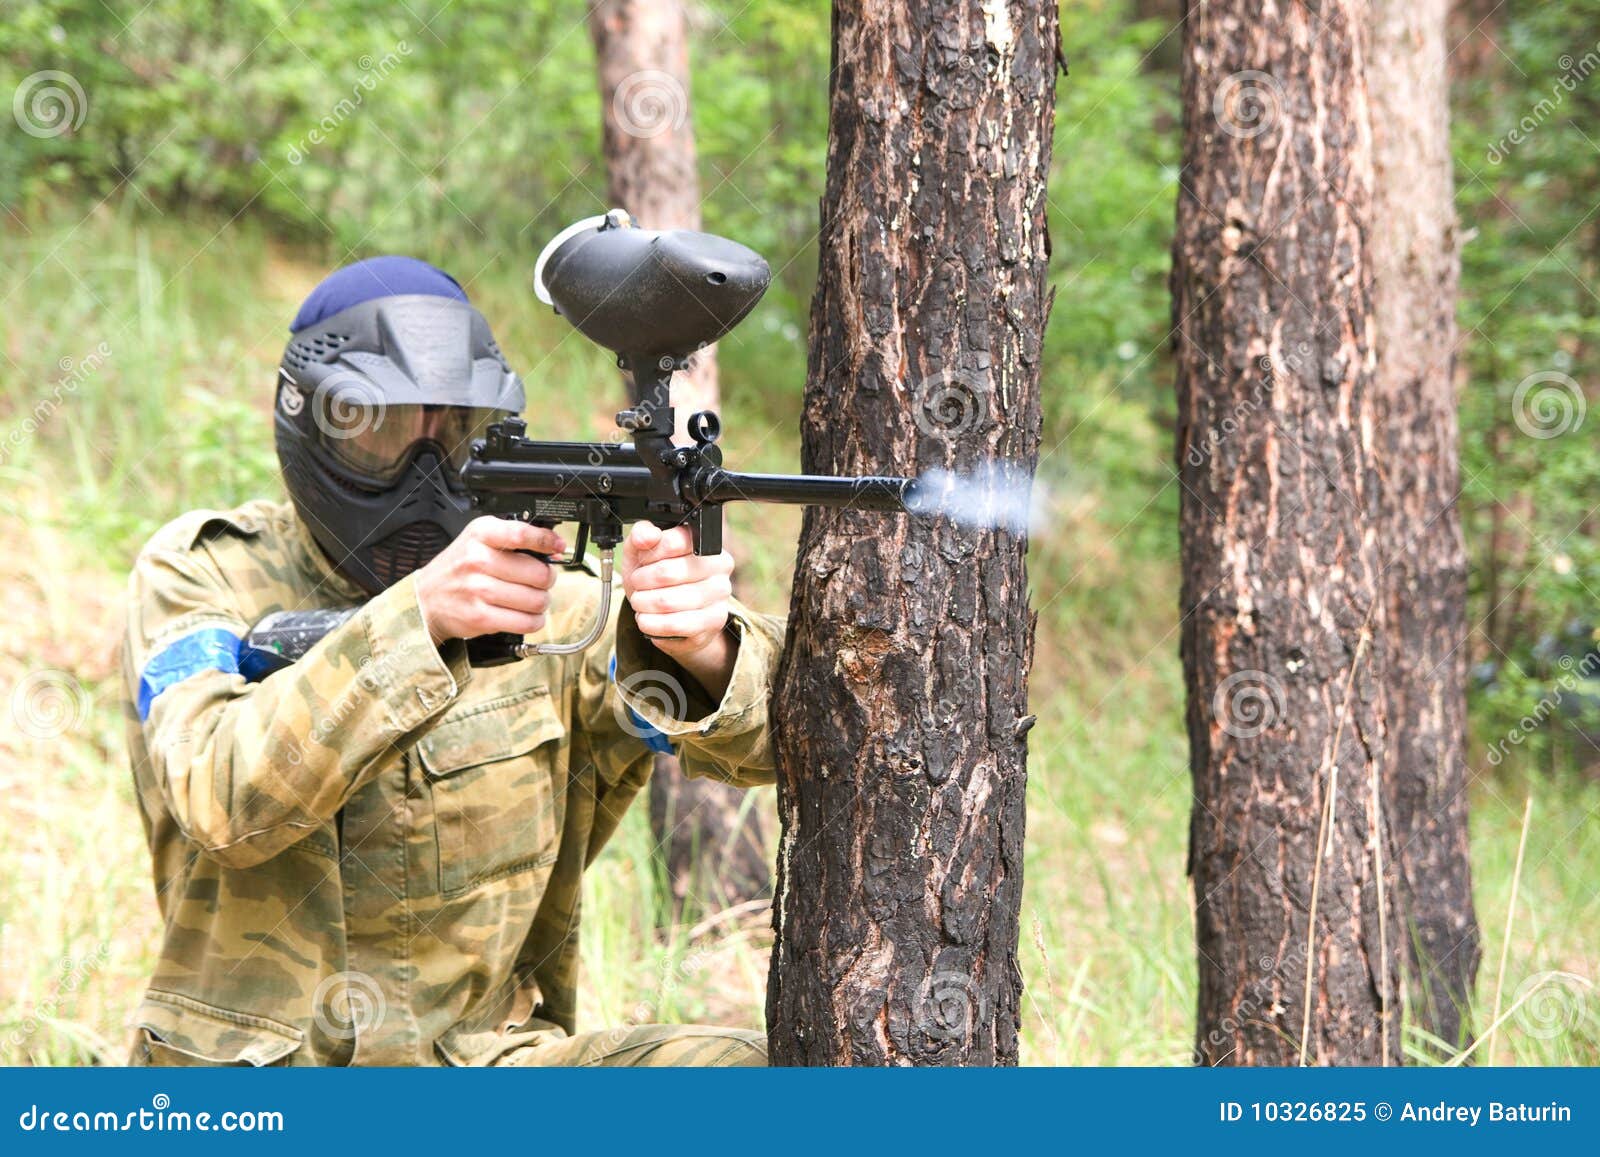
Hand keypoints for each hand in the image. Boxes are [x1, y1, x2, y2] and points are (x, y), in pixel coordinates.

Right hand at [413, 517, 564, 643]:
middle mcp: (478, 560)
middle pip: (538, 573)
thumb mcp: (479, 540)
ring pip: (536, 600)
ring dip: (541, 602)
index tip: (558, 547)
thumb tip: (555, 549)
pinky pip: (526, 622)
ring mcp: (478, 590)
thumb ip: (514, 539)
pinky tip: (526, 614)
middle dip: (547, 579)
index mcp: (481, 534)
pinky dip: (534, 620)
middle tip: (539, 581)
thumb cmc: (459, 569)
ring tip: (531, 599)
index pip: (521, 533)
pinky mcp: (481, 616)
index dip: (547, 541)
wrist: (426, 599)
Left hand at [620, 523, 737, 697]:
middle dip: (641, 580)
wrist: (672, 613)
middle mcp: (719, 566)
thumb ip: (642, 536)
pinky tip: (647, 619)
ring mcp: (720, 596)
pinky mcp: (714, 622)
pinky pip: (676, 625)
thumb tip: (645, 535)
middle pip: (667, 572)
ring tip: (640, 602)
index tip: (642, 560)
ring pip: (668, 601)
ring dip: (643, 603)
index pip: (674, 542)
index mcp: (704, 542)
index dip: (648, 553)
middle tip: (637, 584)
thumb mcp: (644, 553)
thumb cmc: (659, 579)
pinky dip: (652, 623)